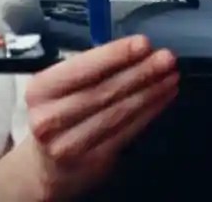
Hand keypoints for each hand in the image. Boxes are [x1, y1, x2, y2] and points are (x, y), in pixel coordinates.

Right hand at [11, 35, 178, 200]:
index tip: (143, 43)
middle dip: (140, 73)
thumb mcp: (57, 88)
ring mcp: (71, 144)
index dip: (114, 56)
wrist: (46, 167)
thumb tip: (134, 51)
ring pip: (119, 113)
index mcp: (40, 91)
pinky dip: (149, 112)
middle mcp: (50, 119)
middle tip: (167, 58)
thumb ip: (89, 71)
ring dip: (150, 92)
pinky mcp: (93, 162)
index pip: (81, 70)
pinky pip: (127, 132)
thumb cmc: (57, 113)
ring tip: (171, 75)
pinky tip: (163, 97)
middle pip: (103, 92)